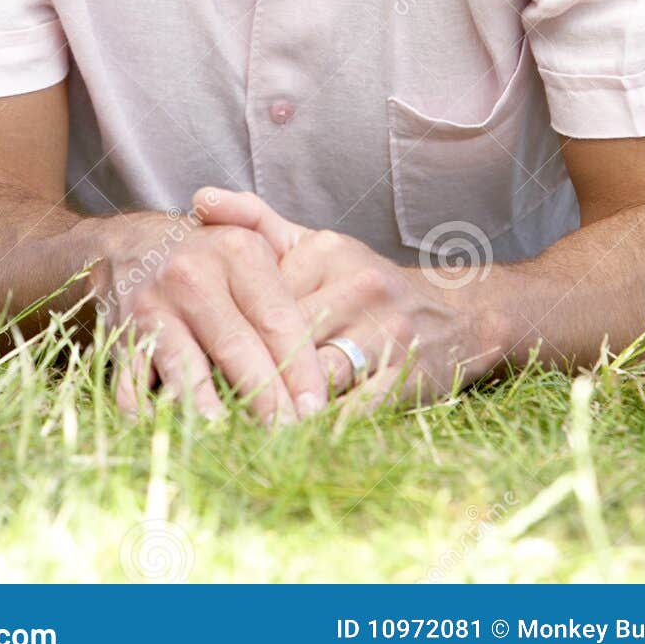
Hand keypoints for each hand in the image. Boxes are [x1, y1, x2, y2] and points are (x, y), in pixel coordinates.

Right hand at [101, 213, 326, 423]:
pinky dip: (151, 414)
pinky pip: (135, 383)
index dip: (300, 368)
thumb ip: (298, 281)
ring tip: (235, 442)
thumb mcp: (257, 241)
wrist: (134, 243)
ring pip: (187, 368)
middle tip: (288, 436)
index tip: (316, 408)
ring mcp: (154, 306)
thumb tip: (330, 350)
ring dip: (210, 410)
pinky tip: (175, 437)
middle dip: (266, 399)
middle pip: (237, 348)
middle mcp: (194, 275)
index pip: (278, 319)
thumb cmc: (213, 256)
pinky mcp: (122, 334)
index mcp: (238, 252)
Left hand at [193, 189, 504, 409]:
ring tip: (228, 428)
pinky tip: (285, 445)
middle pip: (281, 336)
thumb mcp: (314, 244)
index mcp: (327, 252)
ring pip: (312, 374)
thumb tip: (199, 198)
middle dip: (239, 371)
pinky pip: (351, 410)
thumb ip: (256, 222)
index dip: (222, 330)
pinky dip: (316, 429)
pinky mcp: (404, 377)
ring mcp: (384, 332)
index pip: (258, 294)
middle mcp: (357, 286)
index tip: (186, 355)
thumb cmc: (364, 284)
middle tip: (191, 402)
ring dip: (273, 406)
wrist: (458, 315)